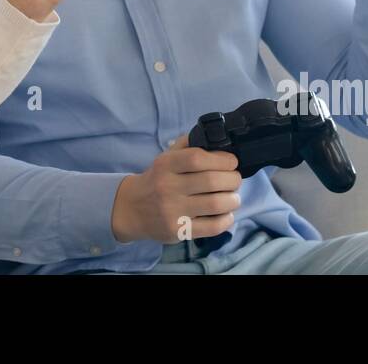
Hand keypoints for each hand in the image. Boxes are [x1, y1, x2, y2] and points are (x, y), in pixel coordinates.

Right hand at [109, 134, 242, 243]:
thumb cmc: (157, 179)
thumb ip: (188, 145)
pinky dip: (226, 219)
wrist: (132, 209)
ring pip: (216, 204)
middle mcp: (168, 187)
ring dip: (233, 199)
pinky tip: (226, 214)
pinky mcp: (179, 231)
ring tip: (233, 197)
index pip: (197, 158)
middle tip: (235, 180)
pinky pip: (212, 227)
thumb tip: (215, 138)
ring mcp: (173, 211)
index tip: (231, 162)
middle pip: (211, 181)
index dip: (222, 159)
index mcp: (166, 165)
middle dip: (233, 179)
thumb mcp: (165, 157)